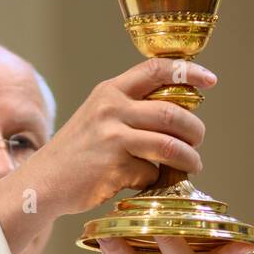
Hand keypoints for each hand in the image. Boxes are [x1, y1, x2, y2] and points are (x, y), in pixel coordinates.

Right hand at [0, 57, 214, 253]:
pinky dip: (156, 179)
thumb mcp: (97, 118)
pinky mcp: (114, 167)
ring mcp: (112, 138)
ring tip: (193, 164)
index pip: (156, 70)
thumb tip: (174, 116)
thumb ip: (129, 110)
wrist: (43, 183)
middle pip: (172, 113)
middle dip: (194, 129)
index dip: (188, 72)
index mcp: (110, 92)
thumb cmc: (75, 154)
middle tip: (198, 141)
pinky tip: (151, 182)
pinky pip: (151, 172)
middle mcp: (111, 109)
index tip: (210, 80)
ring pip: (169, 144)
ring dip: (188, 157)